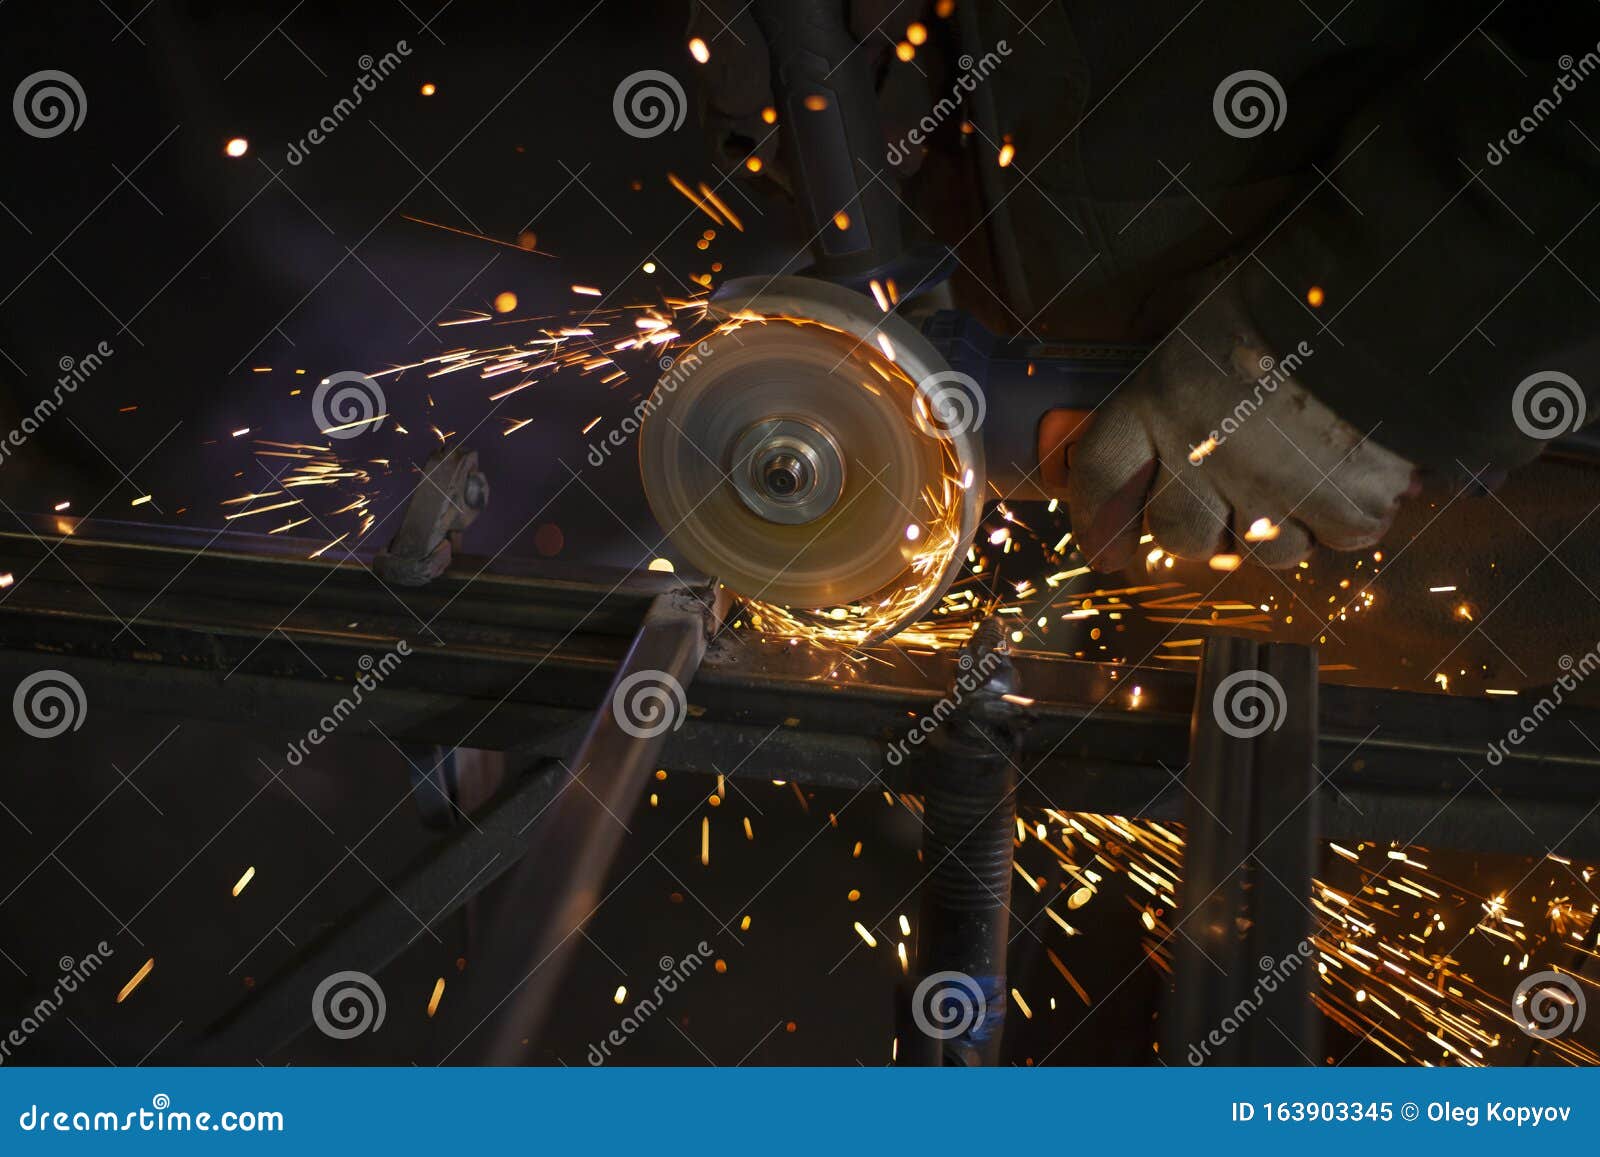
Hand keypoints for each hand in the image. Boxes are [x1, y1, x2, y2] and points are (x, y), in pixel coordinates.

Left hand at [1064, 281, 1418, 571]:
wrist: (1395, 300)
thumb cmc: (1291, 288)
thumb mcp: (1202, 294)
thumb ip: (1166, 324)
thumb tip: (1150, 325)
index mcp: (1155, 400)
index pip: (1100, 484)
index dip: (1097, 524)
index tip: (1108, 549)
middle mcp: (1201, 457)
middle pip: (1179, 538)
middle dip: (1197, 528)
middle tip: (1223, 500)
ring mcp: (1273, 491)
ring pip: (1260, 551)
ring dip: (1275, 525)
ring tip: (1299, 474)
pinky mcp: (1346, 509)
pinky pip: (1335, 540)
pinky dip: (1344, 515)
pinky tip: (1353, 470)